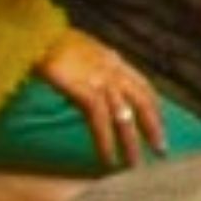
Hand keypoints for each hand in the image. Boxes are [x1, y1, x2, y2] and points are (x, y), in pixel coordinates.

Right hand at [37, 28, 165, 167]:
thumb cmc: (55, 44)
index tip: (161, 126)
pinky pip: (99, 120)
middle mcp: (113, 69)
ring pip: (124, 115)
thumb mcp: (84, 54)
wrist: (38, 34)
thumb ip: (95, 70)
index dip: (155, 107)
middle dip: (154, 127)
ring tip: (135, 165)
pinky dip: (105, 141)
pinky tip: (108, 158)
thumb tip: (94, 92)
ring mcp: (100, 79)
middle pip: (142, 101)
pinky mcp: (84, 88)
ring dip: (131, 142)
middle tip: (162, 150)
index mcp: (114, 61)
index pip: (144, 85)